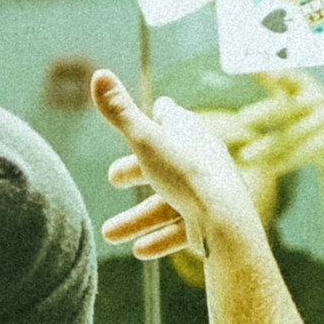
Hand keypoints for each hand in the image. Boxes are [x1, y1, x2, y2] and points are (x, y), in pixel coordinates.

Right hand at [94, 68, 263, 262]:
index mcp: (189, 133)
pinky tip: (140, 250)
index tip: (151, 113)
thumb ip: (119, 111)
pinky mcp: (210, 223)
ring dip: (137, 218)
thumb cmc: (186, 174)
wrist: (225, 220)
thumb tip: (98, 73)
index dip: (155, 116)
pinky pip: (180, 230)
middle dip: (136, 171)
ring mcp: (206, 193)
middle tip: (115, 178)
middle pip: (163, 162)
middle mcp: (201, 160)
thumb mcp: (145, 140)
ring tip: (109, 233)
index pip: (171, 117)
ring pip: (166, 204)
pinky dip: (159, 238)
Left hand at [230, 74, 323, 184]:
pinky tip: (266, 169)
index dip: (277, 74)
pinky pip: (302, 153)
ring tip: (244, 156)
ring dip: (266, 146)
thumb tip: (250, 65)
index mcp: (306, 83)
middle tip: (239, 118)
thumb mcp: (292, 96)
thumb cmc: (305, 116)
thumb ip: (271, 81)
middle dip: (263, 112)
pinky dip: (282, 161)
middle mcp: (318, 98)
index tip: (265, 74)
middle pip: (287, 106)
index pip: (288, 75)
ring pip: (291, 135)